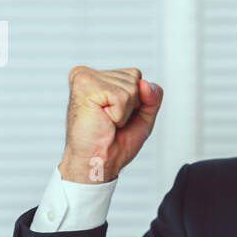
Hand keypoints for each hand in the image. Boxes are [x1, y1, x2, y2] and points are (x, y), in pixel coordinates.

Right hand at [59, 66, 162, 183]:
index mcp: (99, 78)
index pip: (136, 76)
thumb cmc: (114, 142)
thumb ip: (152, 97)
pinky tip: (102, 120)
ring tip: (105, 122)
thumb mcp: (143, 116)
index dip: (137, 102)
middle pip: (135, 80)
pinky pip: (122, 97)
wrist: (98, 162)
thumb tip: (145, 84)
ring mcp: (84, 77)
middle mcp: (89, 74)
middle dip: (131, 107)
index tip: (116, 116)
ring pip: (131, 88)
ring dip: (123, 112)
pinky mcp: (84, 85)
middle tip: (110, 122)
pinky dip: (118, 115)